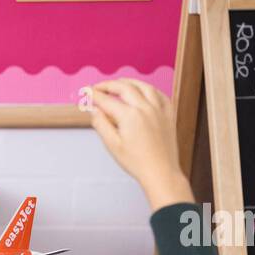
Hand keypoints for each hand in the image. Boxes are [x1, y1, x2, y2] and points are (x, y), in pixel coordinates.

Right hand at [87, 79, 193, 210]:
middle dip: (109, 85)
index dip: (94, 95)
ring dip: (130, 82)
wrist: (160, 172)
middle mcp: (145, 108)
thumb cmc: (136, 162)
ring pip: (144, 86)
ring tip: (120, 83)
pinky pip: (161, 95)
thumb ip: (101, 124)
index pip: (107, 100)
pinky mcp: (168, 115)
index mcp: (129, 116)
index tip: (86, 92)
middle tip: (98, 87)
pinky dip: (150, 90)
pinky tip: (145, 91)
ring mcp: (159, 110)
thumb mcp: (113, 145)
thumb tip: (94, 110)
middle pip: (125, 88)